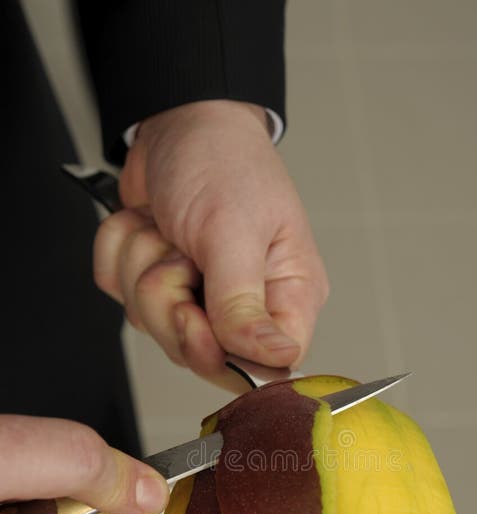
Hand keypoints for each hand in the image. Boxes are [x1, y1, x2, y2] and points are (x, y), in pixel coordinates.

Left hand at [93, 100, 328, 384]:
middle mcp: (248, 304)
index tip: (197, 317)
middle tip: (180, 257)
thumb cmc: (223, 161)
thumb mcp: (234, 231)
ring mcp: (201, 297)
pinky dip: (121, 255)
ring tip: (167, 230)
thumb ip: (243, 304)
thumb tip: (275, 359)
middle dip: (170, 302)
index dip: (224, 355)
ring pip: (154, 326)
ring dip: (143, 268)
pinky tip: (148, 226)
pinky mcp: (161, 285)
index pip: (268, 365)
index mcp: (287, 295)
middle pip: (201, 354)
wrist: (177, 118)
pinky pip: (121, 297)